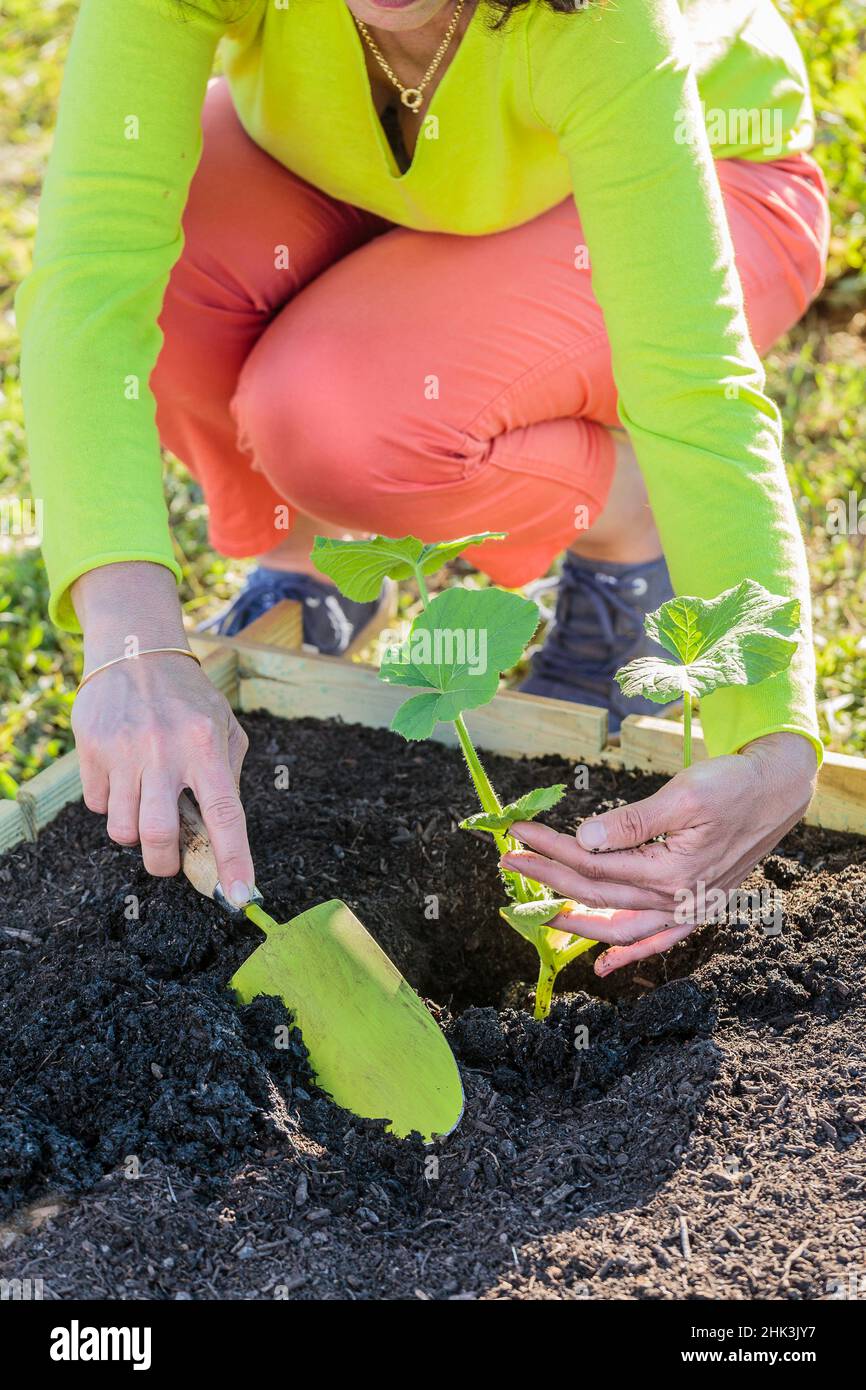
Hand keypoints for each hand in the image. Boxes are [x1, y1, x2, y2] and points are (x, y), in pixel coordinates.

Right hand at [71, 562, 253, 896]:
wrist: (136, 651)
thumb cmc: (189, 699)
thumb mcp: (224, 728)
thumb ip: (228, 778)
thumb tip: (222, 836)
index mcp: (207, 745)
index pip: (226, 814)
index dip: (233, 859)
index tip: (239, 894)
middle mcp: (165, 750)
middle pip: (159, 836)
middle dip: (163, 864)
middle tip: (168, 862)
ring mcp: (124, 750)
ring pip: (123, 829)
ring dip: (135, 833)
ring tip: (146, 804)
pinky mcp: (91, 749)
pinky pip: (97, 804)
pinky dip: (111, 804)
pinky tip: (123, 777)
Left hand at [500, 732, 816, 976]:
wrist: (776, 792)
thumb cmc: (731, 786)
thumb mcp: (682, 795)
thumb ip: (632, 822)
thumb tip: (584, 839)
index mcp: (671, 871)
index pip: (592, 863)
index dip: (551, 849)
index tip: (518, 833)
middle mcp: (678, 900)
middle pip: (597, 895)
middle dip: (548, 878)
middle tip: (510, 860)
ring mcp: (689, 909)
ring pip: (621, 927)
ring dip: (578, 922)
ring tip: (542, 912)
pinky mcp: (698, 907)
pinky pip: (658, 941)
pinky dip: (630, 955)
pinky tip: (604, 965)